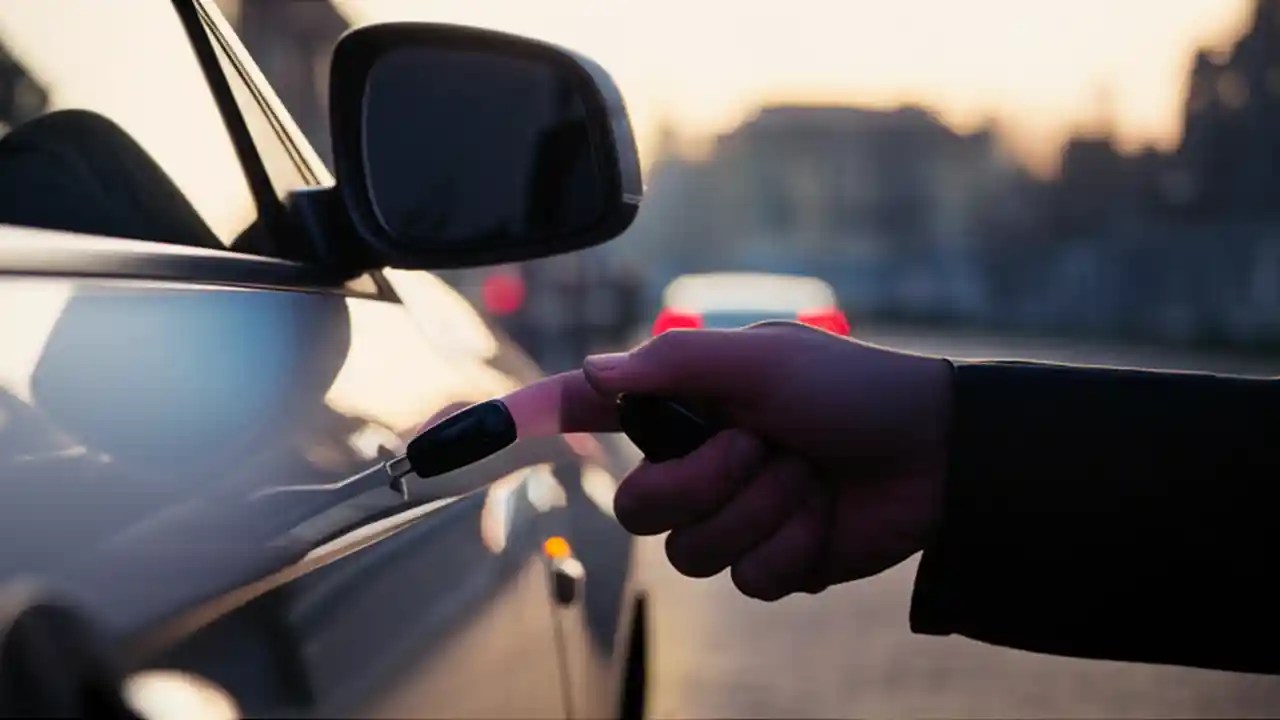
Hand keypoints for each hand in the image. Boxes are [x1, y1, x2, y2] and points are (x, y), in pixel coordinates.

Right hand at [567, 322, 952, 599]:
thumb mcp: (764, 362)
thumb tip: (594, 372)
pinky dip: (795, 546)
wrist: (934, 455)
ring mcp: (731, 515)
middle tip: (761, 446)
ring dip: (763, 510)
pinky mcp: (769, 561)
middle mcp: (697, 460)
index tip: (467, 428)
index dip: (532, 420)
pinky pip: (747, 579)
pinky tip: (824, 516)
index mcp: (687, 406)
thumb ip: (673, 366)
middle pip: (637, 508)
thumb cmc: (851, 390)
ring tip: (807, 476)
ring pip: (692, 552)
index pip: (591, 413)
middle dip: (704, 482)